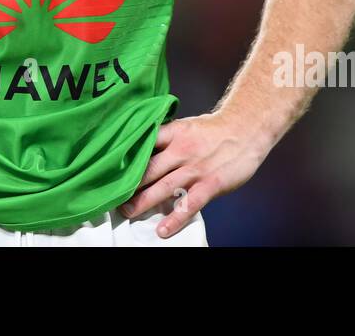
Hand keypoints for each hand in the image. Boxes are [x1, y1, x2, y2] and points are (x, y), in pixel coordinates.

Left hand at [119, 112, 264, 238]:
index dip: (124, 156)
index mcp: (173, 133)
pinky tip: (162, 229)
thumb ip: (166, 137)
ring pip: (163, 188)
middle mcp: (180, 150)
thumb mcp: (186, 126)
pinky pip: (189, 204)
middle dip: (128, 184)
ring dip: (143, 202)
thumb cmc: (214, 129)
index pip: (142, 143)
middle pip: (147, 169)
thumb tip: (142, 146)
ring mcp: (195, 168)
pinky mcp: (210, 184)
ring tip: (128, 212)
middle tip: (112, 195)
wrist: (246, 128)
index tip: (108, 167)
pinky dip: (175, 218)